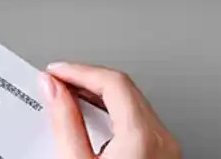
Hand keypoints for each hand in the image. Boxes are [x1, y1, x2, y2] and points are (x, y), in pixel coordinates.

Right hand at [42, 63, 180, 158]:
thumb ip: (65, 124)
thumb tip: (53, 89)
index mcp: (143, 136)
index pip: (112, 82)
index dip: (79, 70)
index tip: (55, 72)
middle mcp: (162, 140)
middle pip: (124, 89)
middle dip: (87, 79)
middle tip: (58, 80)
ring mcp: (167, 149)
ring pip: (133, 104)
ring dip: (100, 96)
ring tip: (70, 96)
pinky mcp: (163, 157)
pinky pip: (140, 122)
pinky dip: (114, 114)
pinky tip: (92, 119)